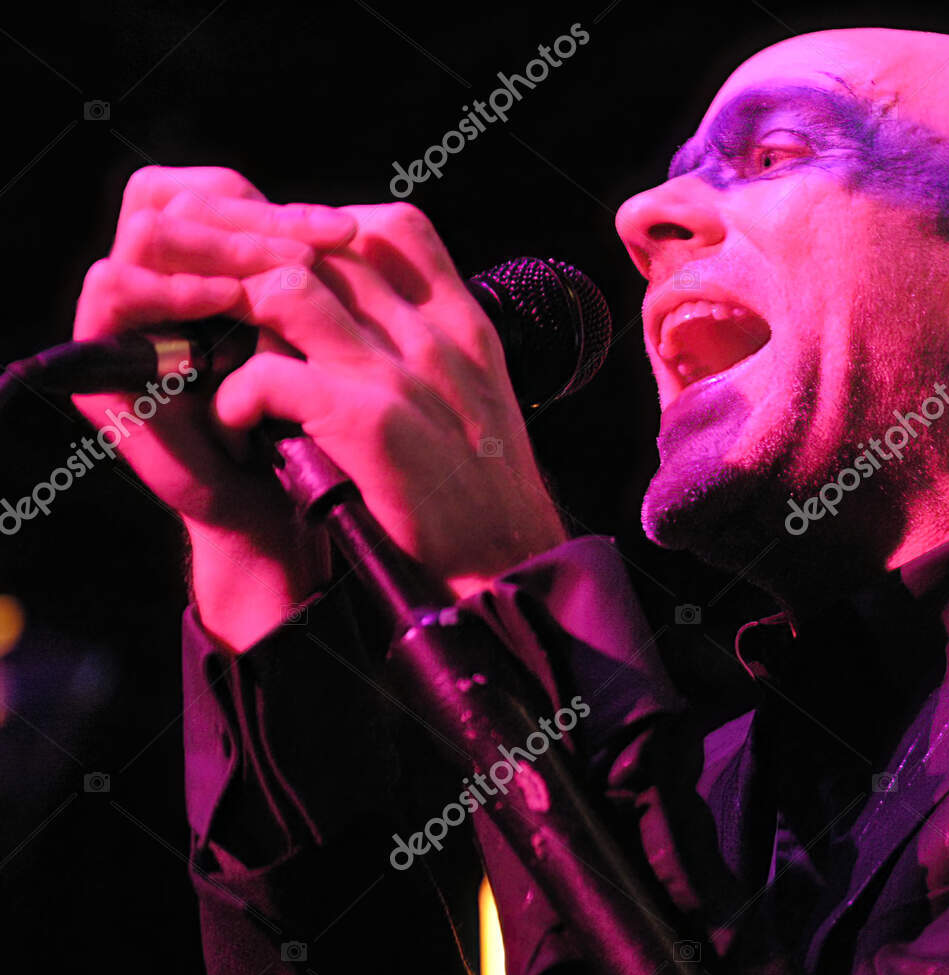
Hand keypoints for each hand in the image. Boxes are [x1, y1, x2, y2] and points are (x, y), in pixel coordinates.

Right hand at [73, 166, 359, 650]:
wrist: (288, 520)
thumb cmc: (326, 436)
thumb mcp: (337, 350)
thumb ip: (330, 287)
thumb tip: (365, 221)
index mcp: (216, 276)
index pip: (223, 194)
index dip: (280, 204)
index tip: (345, 232)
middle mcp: (165, 291)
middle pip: (182, 197)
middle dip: (256, 219)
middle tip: (318, 245)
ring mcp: (128, 323)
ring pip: (149, 227)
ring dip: (222, 243)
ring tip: (282, 271)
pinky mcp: (102, 363)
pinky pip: (116, 288)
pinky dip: (174, 285)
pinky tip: (229, 298)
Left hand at [209, 200, 566, 609]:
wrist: (510, 563)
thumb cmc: (485, 494)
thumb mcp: (479, 399)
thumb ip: (436, 352)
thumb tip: (372, 323)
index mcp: (465, 326)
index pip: (390, 228)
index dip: (328, 236)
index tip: (298, 276)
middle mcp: (435, 335)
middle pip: (324, 248)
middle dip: (261, 273)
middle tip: (231, 315)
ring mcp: (402, 374)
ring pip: (287, 290)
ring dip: (241, 323)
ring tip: (230, 361)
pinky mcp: (369, 422)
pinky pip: (268, 374)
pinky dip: (236, 397)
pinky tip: (238, 424)